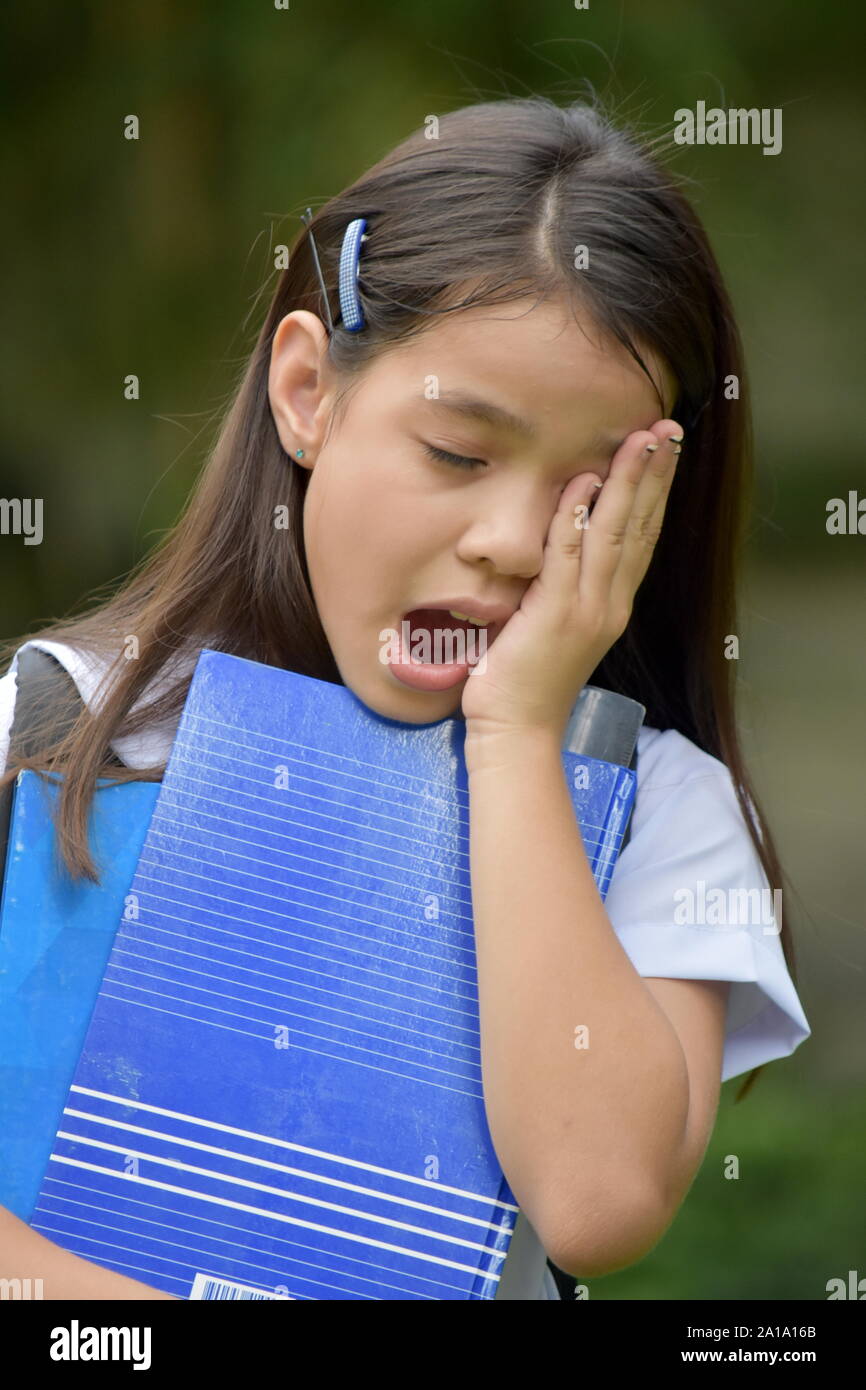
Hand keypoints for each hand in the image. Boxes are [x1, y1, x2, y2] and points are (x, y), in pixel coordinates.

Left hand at [461, 418, 683, 741]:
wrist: (516, 732)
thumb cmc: (523, 683)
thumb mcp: (549, 627)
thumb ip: (558, 587)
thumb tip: (554, 546)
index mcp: (610, 607)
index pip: (640, 539)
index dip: (653, 494)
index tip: (661, 453)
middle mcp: (608, 605)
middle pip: (638, 528)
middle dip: (654, 475)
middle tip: (666, 430)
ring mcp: (585, 610)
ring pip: (613, 533)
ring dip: (629, 483)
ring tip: (642, 440)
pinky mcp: (554, 615)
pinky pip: (568, 556)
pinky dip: (578, 517)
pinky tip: (586, 482)